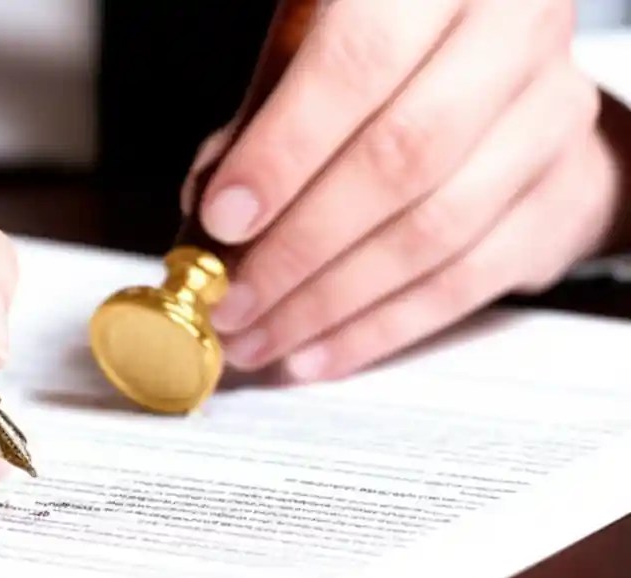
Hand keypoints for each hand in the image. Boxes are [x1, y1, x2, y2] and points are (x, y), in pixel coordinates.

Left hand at [188, 0, 624, 381]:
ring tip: (257, 338)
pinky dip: (378, 328)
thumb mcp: (318, 43)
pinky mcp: (560, 198)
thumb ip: (264, 111)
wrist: (509, 66)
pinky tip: (314, 354)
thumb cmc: (391, 51)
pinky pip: (464, 282)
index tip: (222, 219)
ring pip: (433, 232)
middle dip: (297, 247)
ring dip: (328, 302)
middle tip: (230, 300)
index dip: (285, 150)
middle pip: (401, 159)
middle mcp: (515, 38)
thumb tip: (203, 215)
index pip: (361, 64)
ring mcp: (550, 120)